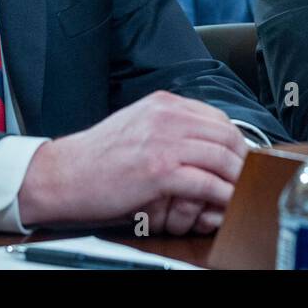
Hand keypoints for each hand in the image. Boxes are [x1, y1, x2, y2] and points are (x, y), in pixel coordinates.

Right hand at [17, 90, 248, 232]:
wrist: (62, 174)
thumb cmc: (96, 157)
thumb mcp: (137, 125)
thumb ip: (168, 126)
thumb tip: (200, 140)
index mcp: (163, 104)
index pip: (216, 116)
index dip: (233, 139)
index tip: (239, 156)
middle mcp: (167, 117)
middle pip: (225, 134)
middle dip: (241, 158)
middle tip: (246, 177)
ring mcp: (164, 143)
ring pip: (221, 156)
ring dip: (236, 178)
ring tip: (240, 192)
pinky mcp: (160, 172)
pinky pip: (206, 182)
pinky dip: (221, 195)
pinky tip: (224, 203)